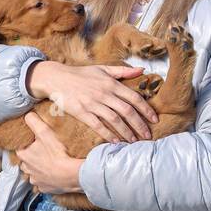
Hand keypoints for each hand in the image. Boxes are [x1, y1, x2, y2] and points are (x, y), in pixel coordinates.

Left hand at [16, 112, 85, 192]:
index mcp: (24, 155)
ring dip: (38, 170)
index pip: (20, 149)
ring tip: (49, 165)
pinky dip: (47, 181)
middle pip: (25, 162)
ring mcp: (35, 180)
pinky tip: (54, 176)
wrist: (71, 174)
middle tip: (43, 154)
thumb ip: (34, 122)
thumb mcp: (45, 132)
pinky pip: (43, 184)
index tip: (34, 143)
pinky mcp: (44, 188)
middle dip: (32, 158)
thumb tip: (27, 115)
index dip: (27, 145)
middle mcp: (27, 169)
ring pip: (33, 174)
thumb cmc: (57, 153)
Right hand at [26, 59, 156, 142]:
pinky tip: (115, 141)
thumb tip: (142, 70)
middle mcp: (104, 94)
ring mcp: (92, 104)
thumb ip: (123, 71)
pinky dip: (108, 134)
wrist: (56, 78)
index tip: (154, 120)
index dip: (146, 110)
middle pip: (127, 111)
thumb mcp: (103, 69)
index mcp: (111, 83)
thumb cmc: (80, 74)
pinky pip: (98, 125)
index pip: (134, 98)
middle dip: (140, 125)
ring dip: (126, 132)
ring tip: (134, 141)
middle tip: (147, 136)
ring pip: (114, 120)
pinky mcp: (81, 112)